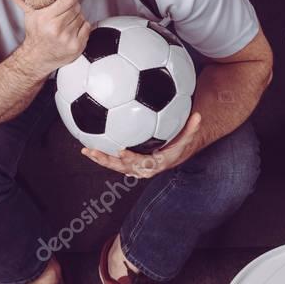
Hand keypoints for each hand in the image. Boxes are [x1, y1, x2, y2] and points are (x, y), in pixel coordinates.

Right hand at [3, 0, 91, 77]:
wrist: (38, 57)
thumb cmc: (35, 34)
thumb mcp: (28, 15)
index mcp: (46, 18)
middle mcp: (57, 29)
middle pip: (77, 6)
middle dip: (72, 7)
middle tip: (65, 13)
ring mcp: (68, 39)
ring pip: (82, 16)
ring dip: (76, 17)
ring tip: (66, 23)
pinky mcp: (77, 46)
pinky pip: (87, 27)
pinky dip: (82, 27)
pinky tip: (71, 31)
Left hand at [81, 112, 202, 178]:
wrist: (175, 153)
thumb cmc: (180, 144)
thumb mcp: (188, 138)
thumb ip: (192, 128)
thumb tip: (199, 116)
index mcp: (155, 164)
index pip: (142, 163)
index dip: (131, 158)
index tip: (121, 151)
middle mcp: (141, 167)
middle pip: (122, 166)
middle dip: (107, 161)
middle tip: (94, 153)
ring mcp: (133, 165)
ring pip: (114, 164)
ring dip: (99, 158)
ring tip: (85, 150)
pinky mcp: (127, 161)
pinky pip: (113, 159)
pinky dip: (100, 153)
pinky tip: (87, 145)